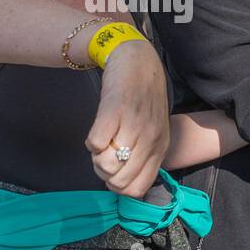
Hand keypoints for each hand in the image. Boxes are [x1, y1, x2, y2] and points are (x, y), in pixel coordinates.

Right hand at [86, 39, 170, 198]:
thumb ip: (145, 155)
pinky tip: (98, 128)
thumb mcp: (154, 130)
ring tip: (101, 141)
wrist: (137, 60)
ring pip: (106, 166)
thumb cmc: (143, 97)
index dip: (119, 186)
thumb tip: (124, 182)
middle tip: (104, 154)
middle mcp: (149, 139)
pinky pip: (94, 144)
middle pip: (119, 182)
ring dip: (96, 158)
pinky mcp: (114, 111)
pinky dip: (90, 142)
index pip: (137, 189)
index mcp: (160, 147)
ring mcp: (133, 125)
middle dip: (104, 173)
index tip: (114, 170)